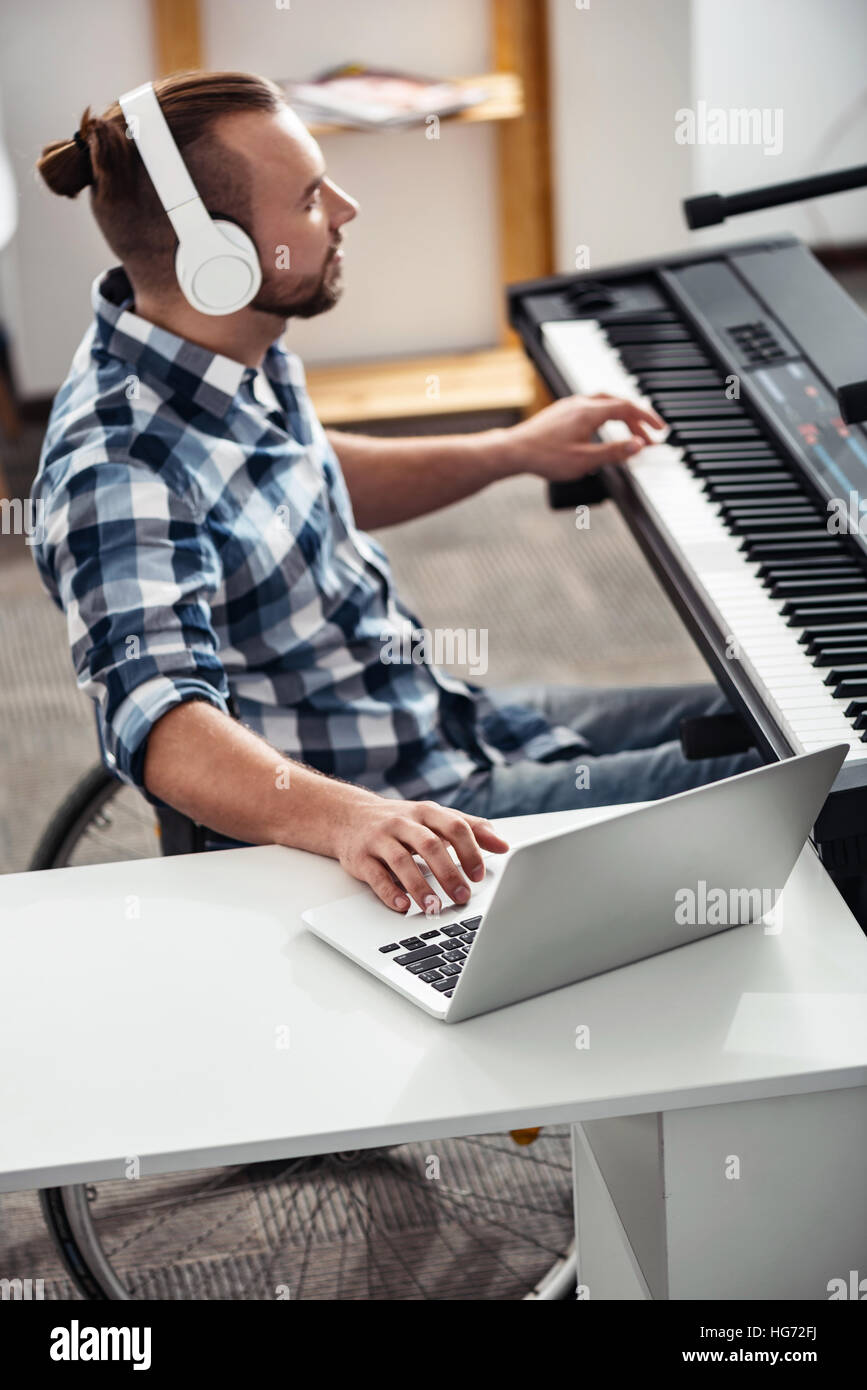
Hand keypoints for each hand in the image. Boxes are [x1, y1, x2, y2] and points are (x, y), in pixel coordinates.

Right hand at [329, 794, 510, 915]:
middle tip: (462, 896)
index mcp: (426, 812)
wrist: (349, 816)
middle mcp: (403, 822)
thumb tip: (503, 845)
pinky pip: (375, 875)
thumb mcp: (435, 818)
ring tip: (433, 906)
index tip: (479, 874)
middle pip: (430, 845)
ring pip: (401, 860)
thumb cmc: (402, 822)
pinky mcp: (361, 857)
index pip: (453, 826)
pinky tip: (402, 905)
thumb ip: (470, 828)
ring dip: (419, 885)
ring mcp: (380, 838)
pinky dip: (390, 891)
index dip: (469, 850)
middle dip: (448, 872)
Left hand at [498, 393, 664, 481]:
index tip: (660, 430)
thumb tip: (638, 445)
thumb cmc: (545, 457)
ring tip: (629, 435)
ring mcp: (569, 406)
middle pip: (617, 403)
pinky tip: (604, 432)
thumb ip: (614, 452)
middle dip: (636, 420)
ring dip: (621, 417)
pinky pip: (591, 407)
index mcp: (590, 412)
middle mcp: (580, 403)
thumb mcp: (585, 461)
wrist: (513, 452)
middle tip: (647, 438)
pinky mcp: (560, 412)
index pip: (627, 407)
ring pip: (604, 403)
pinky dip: (606, 416)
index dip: (647, 418)